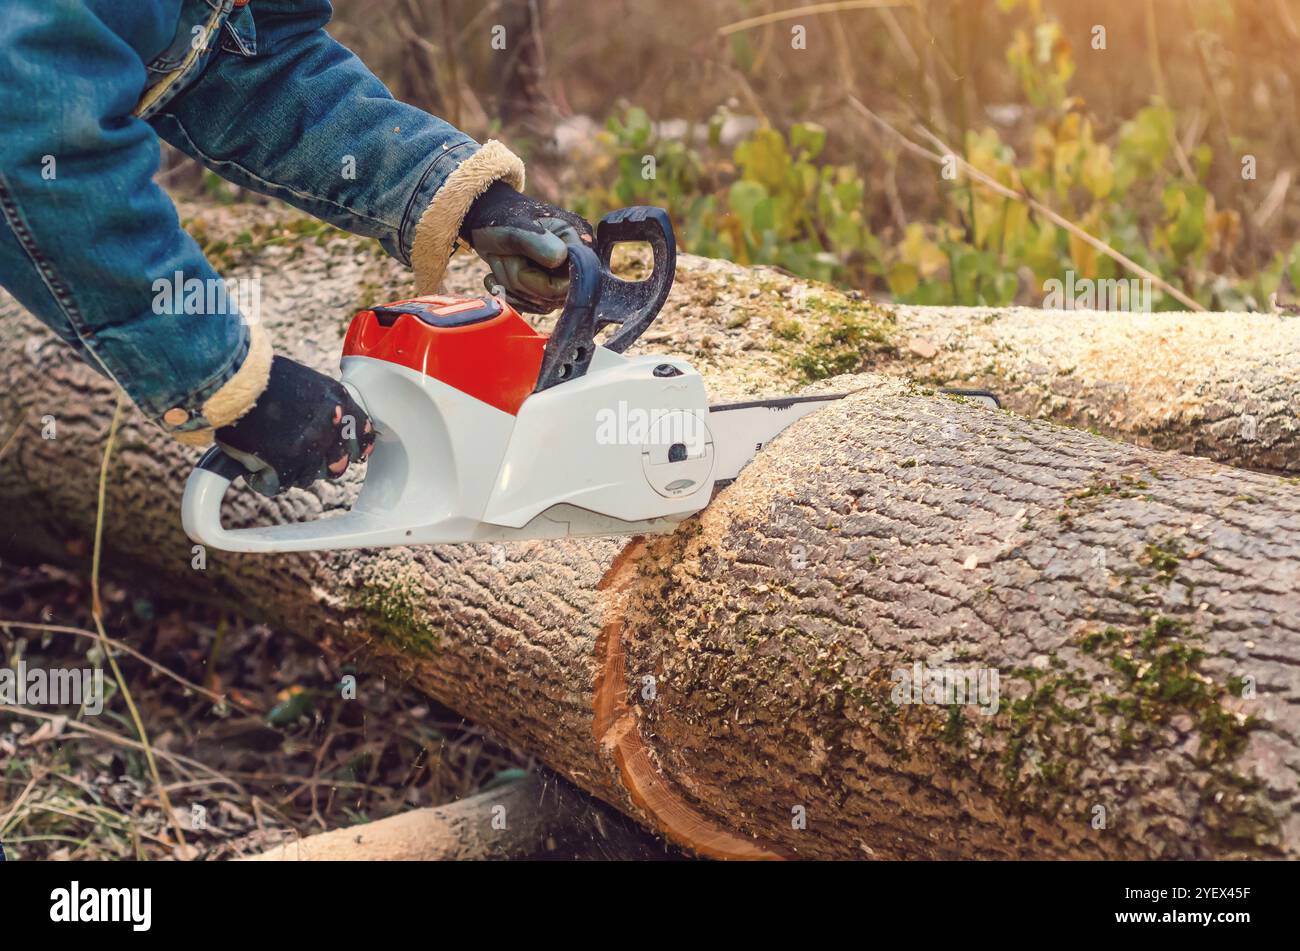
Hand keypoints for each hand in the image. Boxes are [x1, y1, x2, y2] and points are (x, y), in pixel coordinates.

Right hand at [215, 357, 375, 496]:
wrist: (231, 378)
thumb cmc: (262, 377)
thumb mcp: (306, 382)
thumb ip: (324, 406)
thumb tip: (336, 426)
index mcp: (338, 400)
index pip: (361, 434)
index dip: (354, 447)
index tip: (350, 453)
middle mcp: (330, 425)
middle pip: (339, 463)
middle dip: (321, 464)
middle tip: (300, 457)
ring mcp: (310, 446)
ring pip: (308, 477)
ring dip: (290, 472)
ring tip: (270, 457)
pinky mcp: (286, 464)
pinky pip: (281, 485)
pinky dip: (265, 479)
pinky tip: (255, 466)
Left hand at [460, 181, 593, 312]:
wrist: (485, 222)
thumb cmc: (501, 218)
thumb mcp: (514, 226)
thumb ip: (536, 242)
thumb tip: (560, 258)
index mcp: (577, 239)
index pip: (575, 280)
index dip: (544, 283)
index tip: (520, 263)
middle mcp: (574, 260)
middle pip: (554, 296)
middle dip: (520, 279)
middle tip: (505, 255)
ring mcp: (561, 276)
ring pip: (540, 303)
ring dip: (510, 284)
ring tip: (501, 258)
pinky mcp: (547, 287)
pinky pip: (532, 307)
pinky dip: (508, 294)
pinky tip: (496, 277)